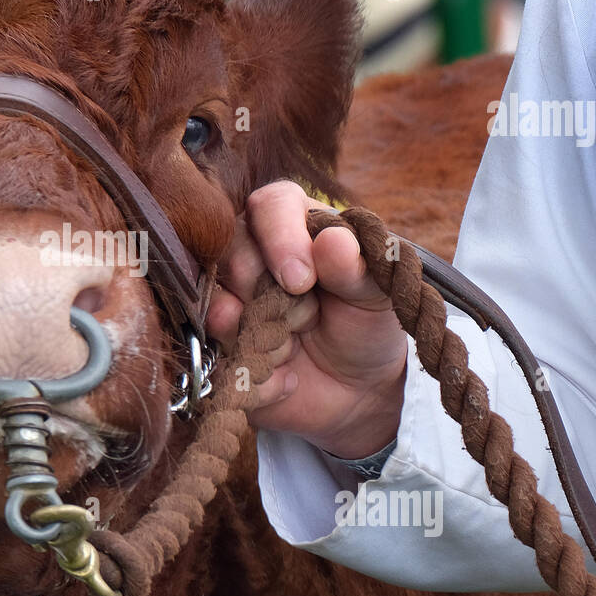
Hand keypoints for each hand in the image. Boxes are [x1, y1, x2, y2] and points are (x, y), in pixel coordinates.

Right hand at [207, 181, 407, 458]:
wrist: (356, 389)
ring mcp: (230, 299)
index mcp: (295, 225)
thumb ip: (358, 268)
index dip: (280, 238)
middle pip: (233, 255)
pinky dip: (259, 376)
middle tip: (309, 318)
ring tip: (297, 347)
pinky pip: (219, 358)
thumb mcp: (377, 297)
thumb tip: (333, 240)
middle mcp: (253, 255)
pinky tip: (286, 379)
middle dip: (273, 298)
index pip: (270, 206)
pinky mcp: (218, 345)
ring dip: (266, 339)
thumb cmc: (365, 325)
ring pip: (219, 308)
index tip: (301, 281)